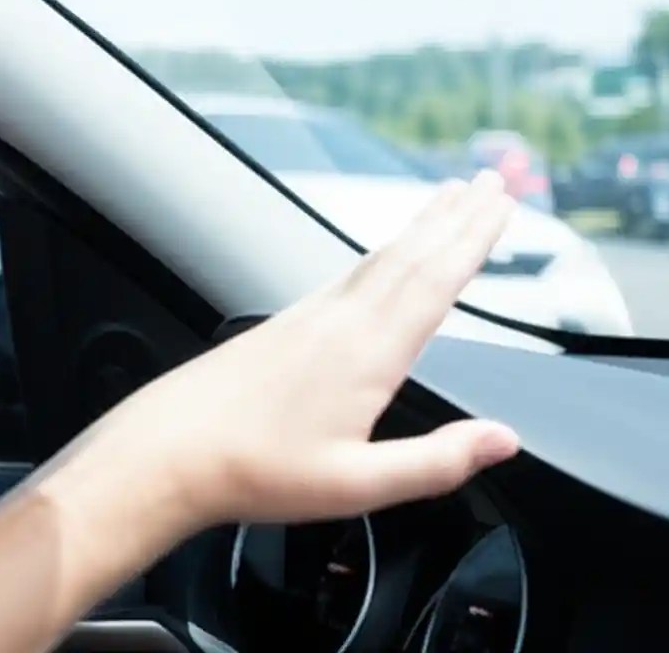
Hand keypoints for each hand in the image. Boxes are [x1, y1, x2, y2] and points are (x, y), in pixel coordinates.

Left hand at [81, 170, 520, 528]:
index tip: (500, 204)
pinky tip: (374, 263)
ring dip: (416, 229)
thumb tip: (502, 440)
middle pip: (409, 257)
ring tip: (442, 204)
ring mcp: (304, 319)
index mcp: (365, 353)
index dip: (473, 240)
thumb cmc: (251, 470)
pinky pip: (342, 277)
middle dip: (454, 218)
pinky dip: (375, 257)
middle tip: (487, 183)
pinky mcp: (279, 327)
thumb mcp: (356, 485)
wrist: (166, 452)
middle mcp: (336, 322)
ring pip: (374, 260)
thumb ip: (436, 463)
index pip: (434, 282)